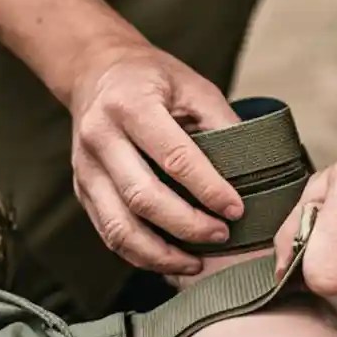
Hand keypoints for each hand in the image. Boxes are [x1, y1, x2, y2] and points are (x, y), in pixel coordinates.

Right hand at [68, 39, 242, 274]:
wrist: (95, 73)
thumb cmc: (152, 79)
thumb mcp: (192, 86)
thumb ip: (221, 124)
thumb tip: (254, 171)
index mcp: (131, 104)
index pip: (174, 156)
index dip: (208, 188)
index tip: (237, 209)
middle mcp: (100, 137)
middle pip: (143, 197)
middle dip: (187, 225)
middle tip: (222, 235)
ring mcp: (86, 168)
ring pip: (119, 226)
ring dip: (160, 254)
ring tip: (196, 263)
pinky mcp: (82, 190)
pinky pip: (109, 234)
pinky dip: (141, 254)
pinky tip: (170, 259)